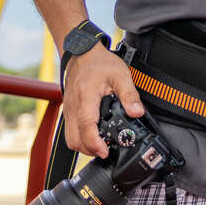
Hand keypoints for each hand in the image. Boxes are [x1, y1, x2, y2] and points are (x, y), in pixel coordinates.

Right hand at [62, 43, 144, 157]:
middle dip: (89, 150)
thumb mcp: (120, 75)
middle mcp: (73, 107)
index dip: (94, 143)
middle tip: (106, 150)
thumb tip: (137, 112)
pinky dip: (79, 138)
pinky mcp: (68, 111)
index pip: (86, 127)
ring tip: (100, 145)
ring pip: (70, 138)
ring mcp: (68, 110)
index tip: (105, 151)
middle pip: (74, 139)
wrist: (82, 52)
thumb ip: (130, 95)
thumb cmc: (99, 62)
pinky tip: (92, 135)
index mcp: (85, 98)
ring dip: (83, 146)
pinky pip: (69, 131)